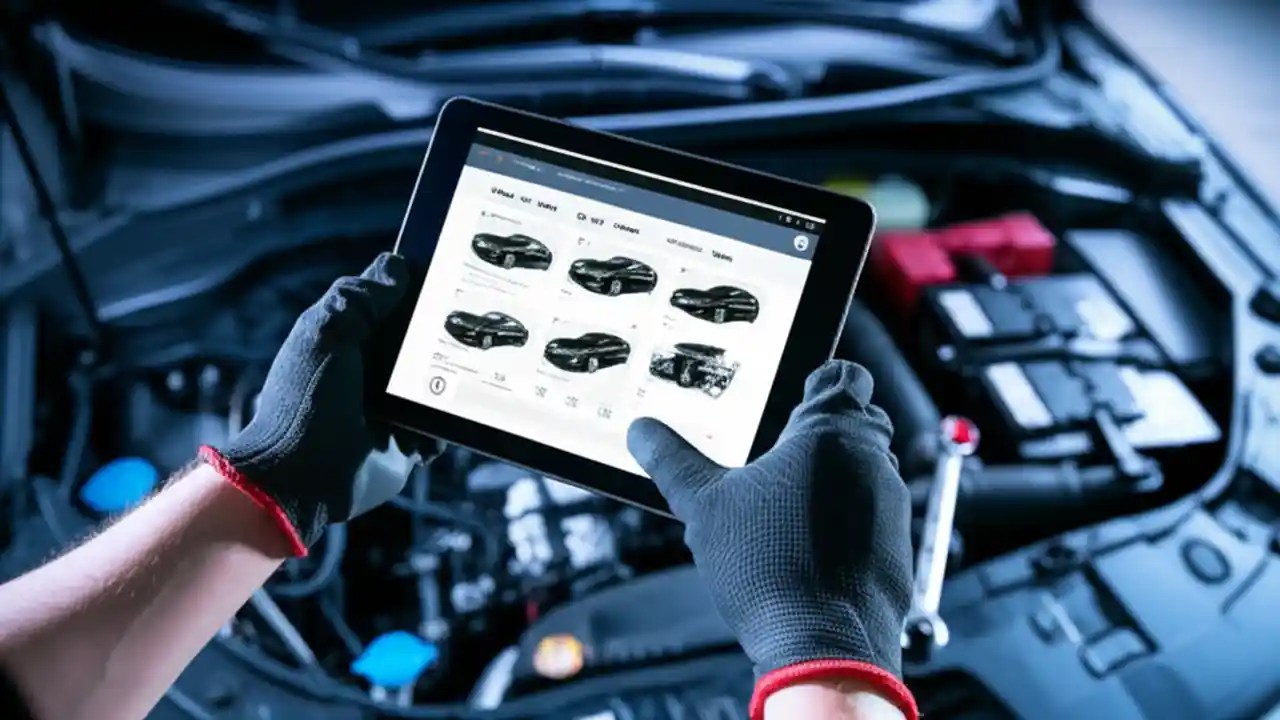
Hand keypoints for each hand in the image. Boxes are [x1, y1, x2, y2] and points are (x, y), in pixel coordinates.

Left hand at [201, 252, 441, 555]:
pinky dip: (445, 423)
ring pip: (443, 378)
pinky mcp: (411, 437)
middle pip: (427, 336)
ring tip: (461, 380)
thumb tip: (398, 266)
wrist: (301, 479)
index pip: (395, 296)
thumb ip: (359, 299)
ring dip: (452, 381)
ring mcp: (395, 401)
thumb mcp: (326, 335)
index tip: (458, 270)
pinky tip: (431, 426)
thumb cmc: (306, 402)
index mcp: (353, 331)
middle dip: (449, 333)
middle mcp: (376, 363)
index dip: (422, 282)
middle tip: (477, 325)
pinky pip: (444, 421)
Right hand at [627, 360, 915, 719]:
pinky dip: (849, 522)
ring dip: (835, 480)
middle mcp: (872, 460)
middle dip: (822, 434)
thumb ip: (671, 460)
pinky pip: (874, 517)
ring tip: (785, 507)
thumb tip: (641, 430)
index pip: (844, 376)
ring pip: (867, 471)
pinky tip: (808, 546)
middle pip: (857, 423)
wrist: (823, 645)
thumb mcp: (703, 506)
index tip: (794, 398)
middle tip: (776, 457)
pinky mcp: (899, 546)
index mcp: (828, 433)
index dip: (820, 382)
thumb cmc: (769, 568)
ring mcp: (892, 504)